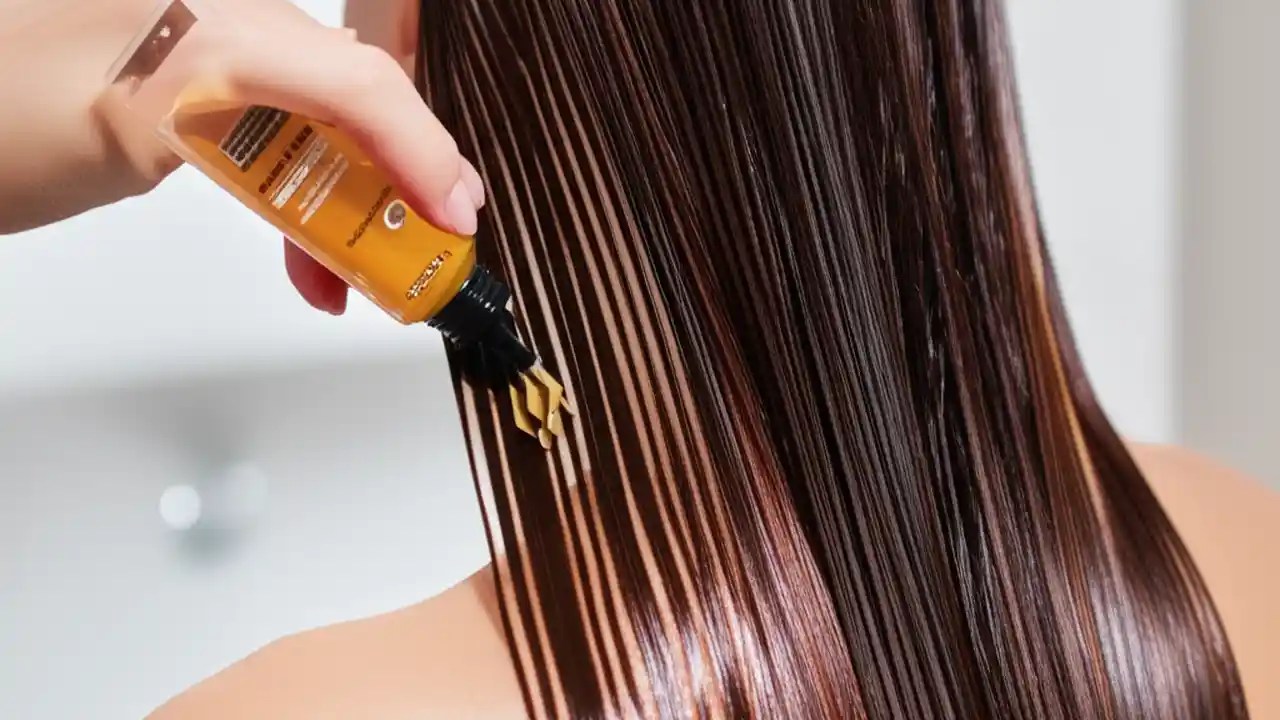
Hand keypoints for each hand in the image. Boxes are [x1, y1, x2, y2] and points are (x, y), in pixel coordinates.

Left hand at [0, 0, 483, 314]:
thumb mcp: (127, 132)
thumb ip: (254, 149)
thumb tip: (362, 191)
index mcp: (212, 12)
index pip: (358, 77)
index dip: (423, 150)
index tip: (454, 220)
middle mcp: (223, 15)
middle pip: (357, 100)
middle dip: (403, 183)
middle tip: (429, 255)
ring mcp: (213, 48)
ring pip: (328, 125)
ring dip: (359, 205)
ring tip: (367, 278)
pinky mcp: (199, 84)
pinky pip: (284, 138)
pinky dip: (308, 201)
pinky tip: (311, 260)